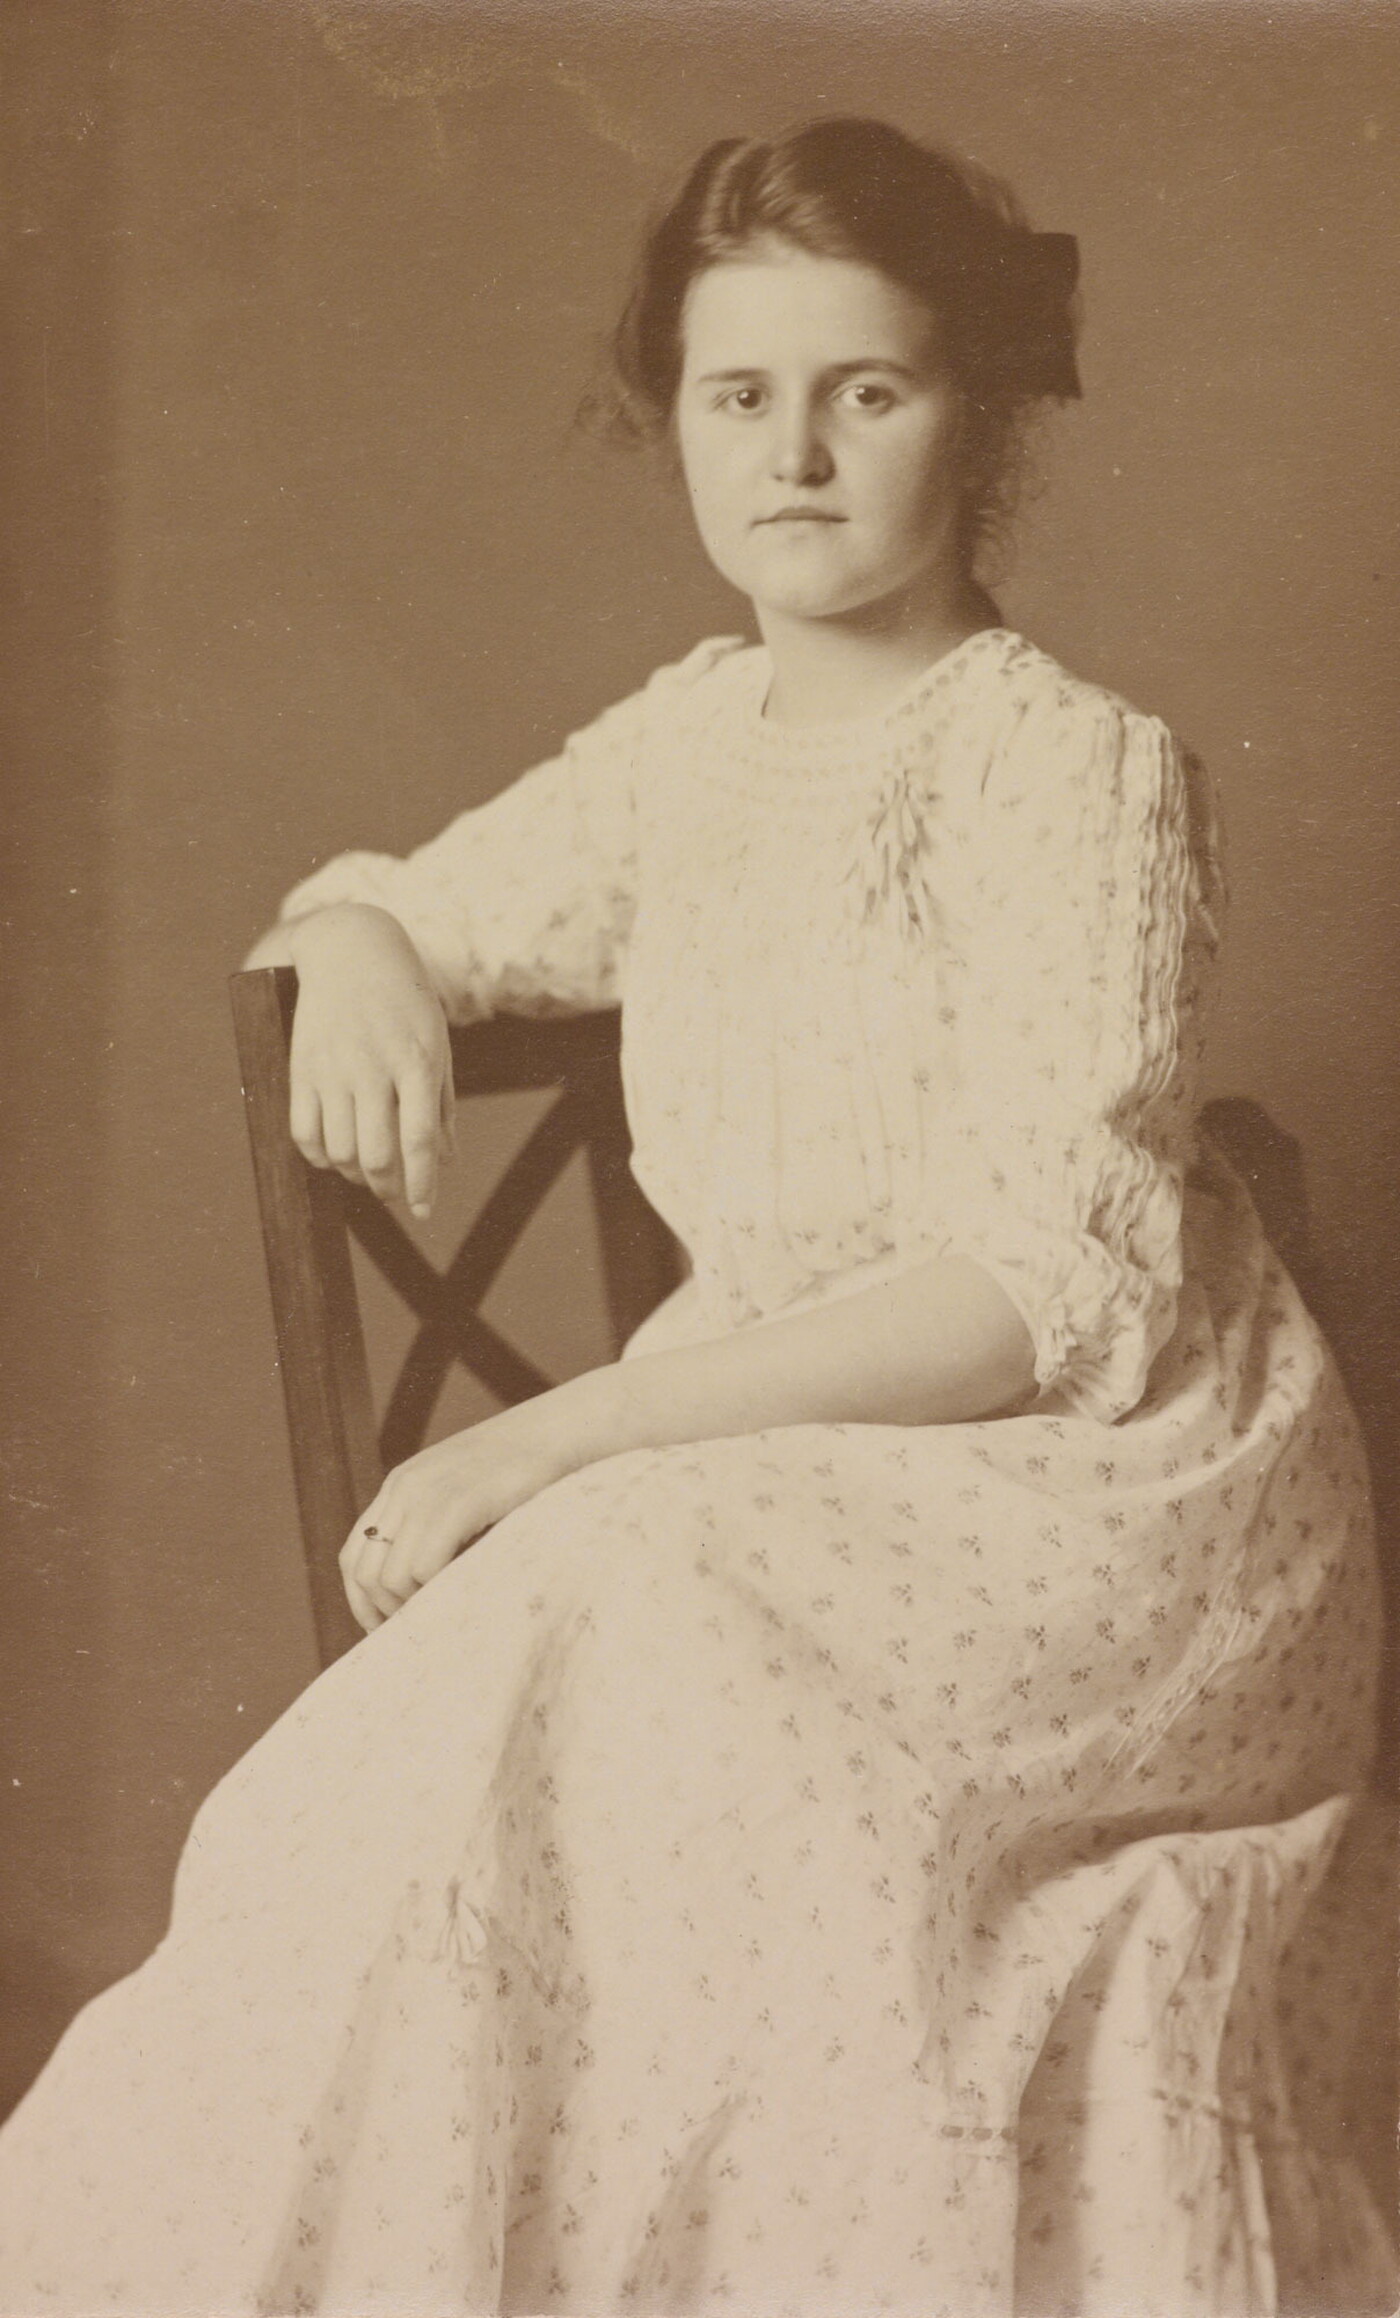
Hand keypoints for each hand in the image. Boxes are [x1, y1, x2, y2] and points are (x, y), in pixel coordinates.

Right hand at [282, 903, 454, 1217]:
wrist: (350, 952)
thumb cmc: (404, 1002)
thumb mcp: (435, 1045)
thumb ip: (440, 1105)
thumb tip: (445, 1161)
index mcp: (414, 1063)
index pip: (418, 1141)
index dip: (422, 1184)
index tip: (423, 1211)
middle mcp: (373, 1069)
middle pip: (376, 1154)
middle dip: (387, 1187)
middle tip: (394, 1193)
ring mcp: (333, 1070)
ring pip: (339, 1150)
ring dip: (354, 1175)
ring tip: (367, 1172)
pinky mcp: (302, 1069)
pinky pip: (303, 1132)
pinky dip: (319, 1157)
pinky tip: (334, 1156)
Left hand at [340, 1383, 596, 1630]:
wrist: (563, 1429)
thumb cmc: (527, 1471)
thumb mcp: (467, 1493)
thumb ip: (439, 1526)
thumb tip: (426, 1589)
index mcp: (401, 1486)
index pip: (353, 1555)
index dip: (362, 1601)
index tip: (389, 1629)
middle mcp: (404, 1487)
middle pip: (363, 1571)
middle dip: (384, 1613)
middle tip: (419, 1632)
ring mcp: (428, 1492)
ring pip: (389, 1576)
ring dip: (413, 1607)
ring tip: (444, 1617)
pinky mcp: (459, 1501)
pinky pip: (423, 1564)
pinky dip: (434, 1591)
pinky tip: (462, 1594)